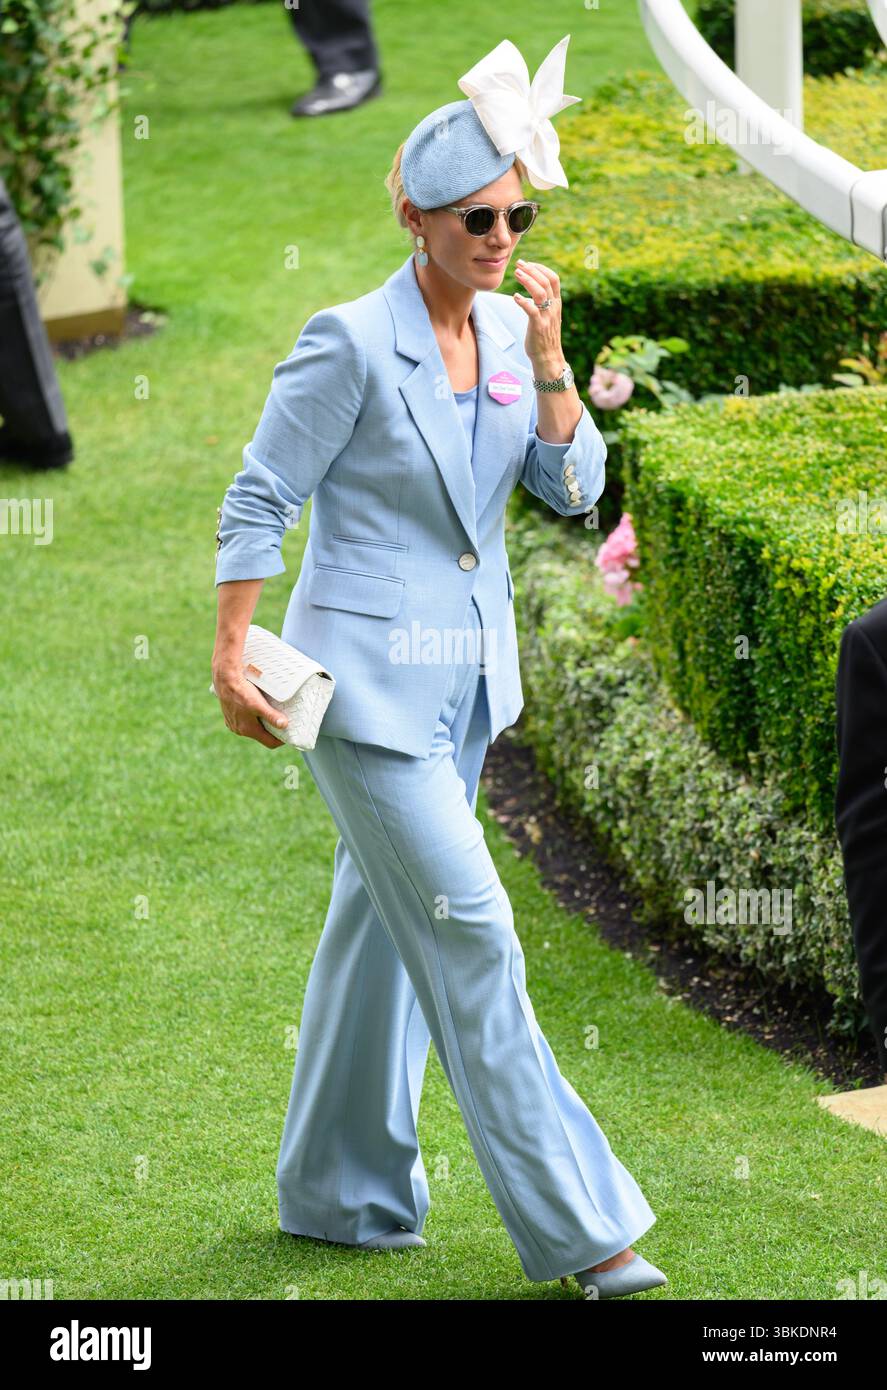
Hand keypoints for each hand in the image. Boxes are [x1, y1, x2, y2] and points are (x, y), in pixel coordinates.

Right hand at [213, 664, 288, 748]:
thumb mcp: (258, 704)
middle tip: (282, 722)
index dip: (281, 740)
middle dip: (272, 731)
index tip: (289, 734)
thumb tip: (284, 725)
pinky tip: (256, 709)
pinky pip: (244, 720)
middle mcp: (239, 729)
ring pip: (252, 727)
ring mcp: (233, 723)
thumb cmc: (241, 691)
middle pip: (261, 735)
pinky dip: (252, 718)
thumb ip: (271, 716)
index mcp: (248, 730)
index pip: (270, 743)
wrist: (225, 679)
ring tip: (271, 714)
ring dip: (262, 723)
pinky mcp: (229, 715)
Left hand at [512, 258, 564, 374]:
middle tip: (519, 264)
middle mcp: (554, 308)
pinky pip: (532, 310)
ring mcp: (547, 317)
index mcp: (557, 303)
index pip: (553, 278)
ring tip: (516, 274)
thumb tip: (532, 291)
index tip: (528, 264)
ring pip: (540, 292)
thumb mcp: (547, 316)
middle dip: (532, 270)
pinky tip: (515, 297)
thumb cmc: (544, 337)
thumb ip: (543, 303)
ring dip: (528, 280)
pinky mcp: (538, 326)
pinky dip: (523, 301)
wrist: (548, 358)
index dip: (541, 268)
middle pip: (546, 281)